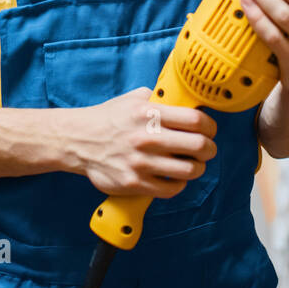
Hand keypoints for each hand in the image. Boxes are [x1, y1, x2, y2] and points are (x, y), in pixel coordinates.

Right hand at [69, 88, 217, 197]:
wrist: (77, 140)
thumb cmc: (108, 119)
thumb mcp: (133, 99)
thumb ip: (160, 99)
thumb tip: (187, 102)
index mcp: (149, 113)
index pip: (195, 120)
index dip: (210, 126)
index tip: (210, 130)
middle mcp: (146, 137)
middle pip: (199, 146)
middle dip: (209, 149)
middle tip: (207, 149)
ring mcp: (141, 162)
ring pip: (189, 170)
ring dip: (197, 168)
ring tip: (193, 164)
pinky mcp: (134, 183)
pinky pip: (171, 188)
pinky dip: (179, 183)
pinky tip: (175, 176)